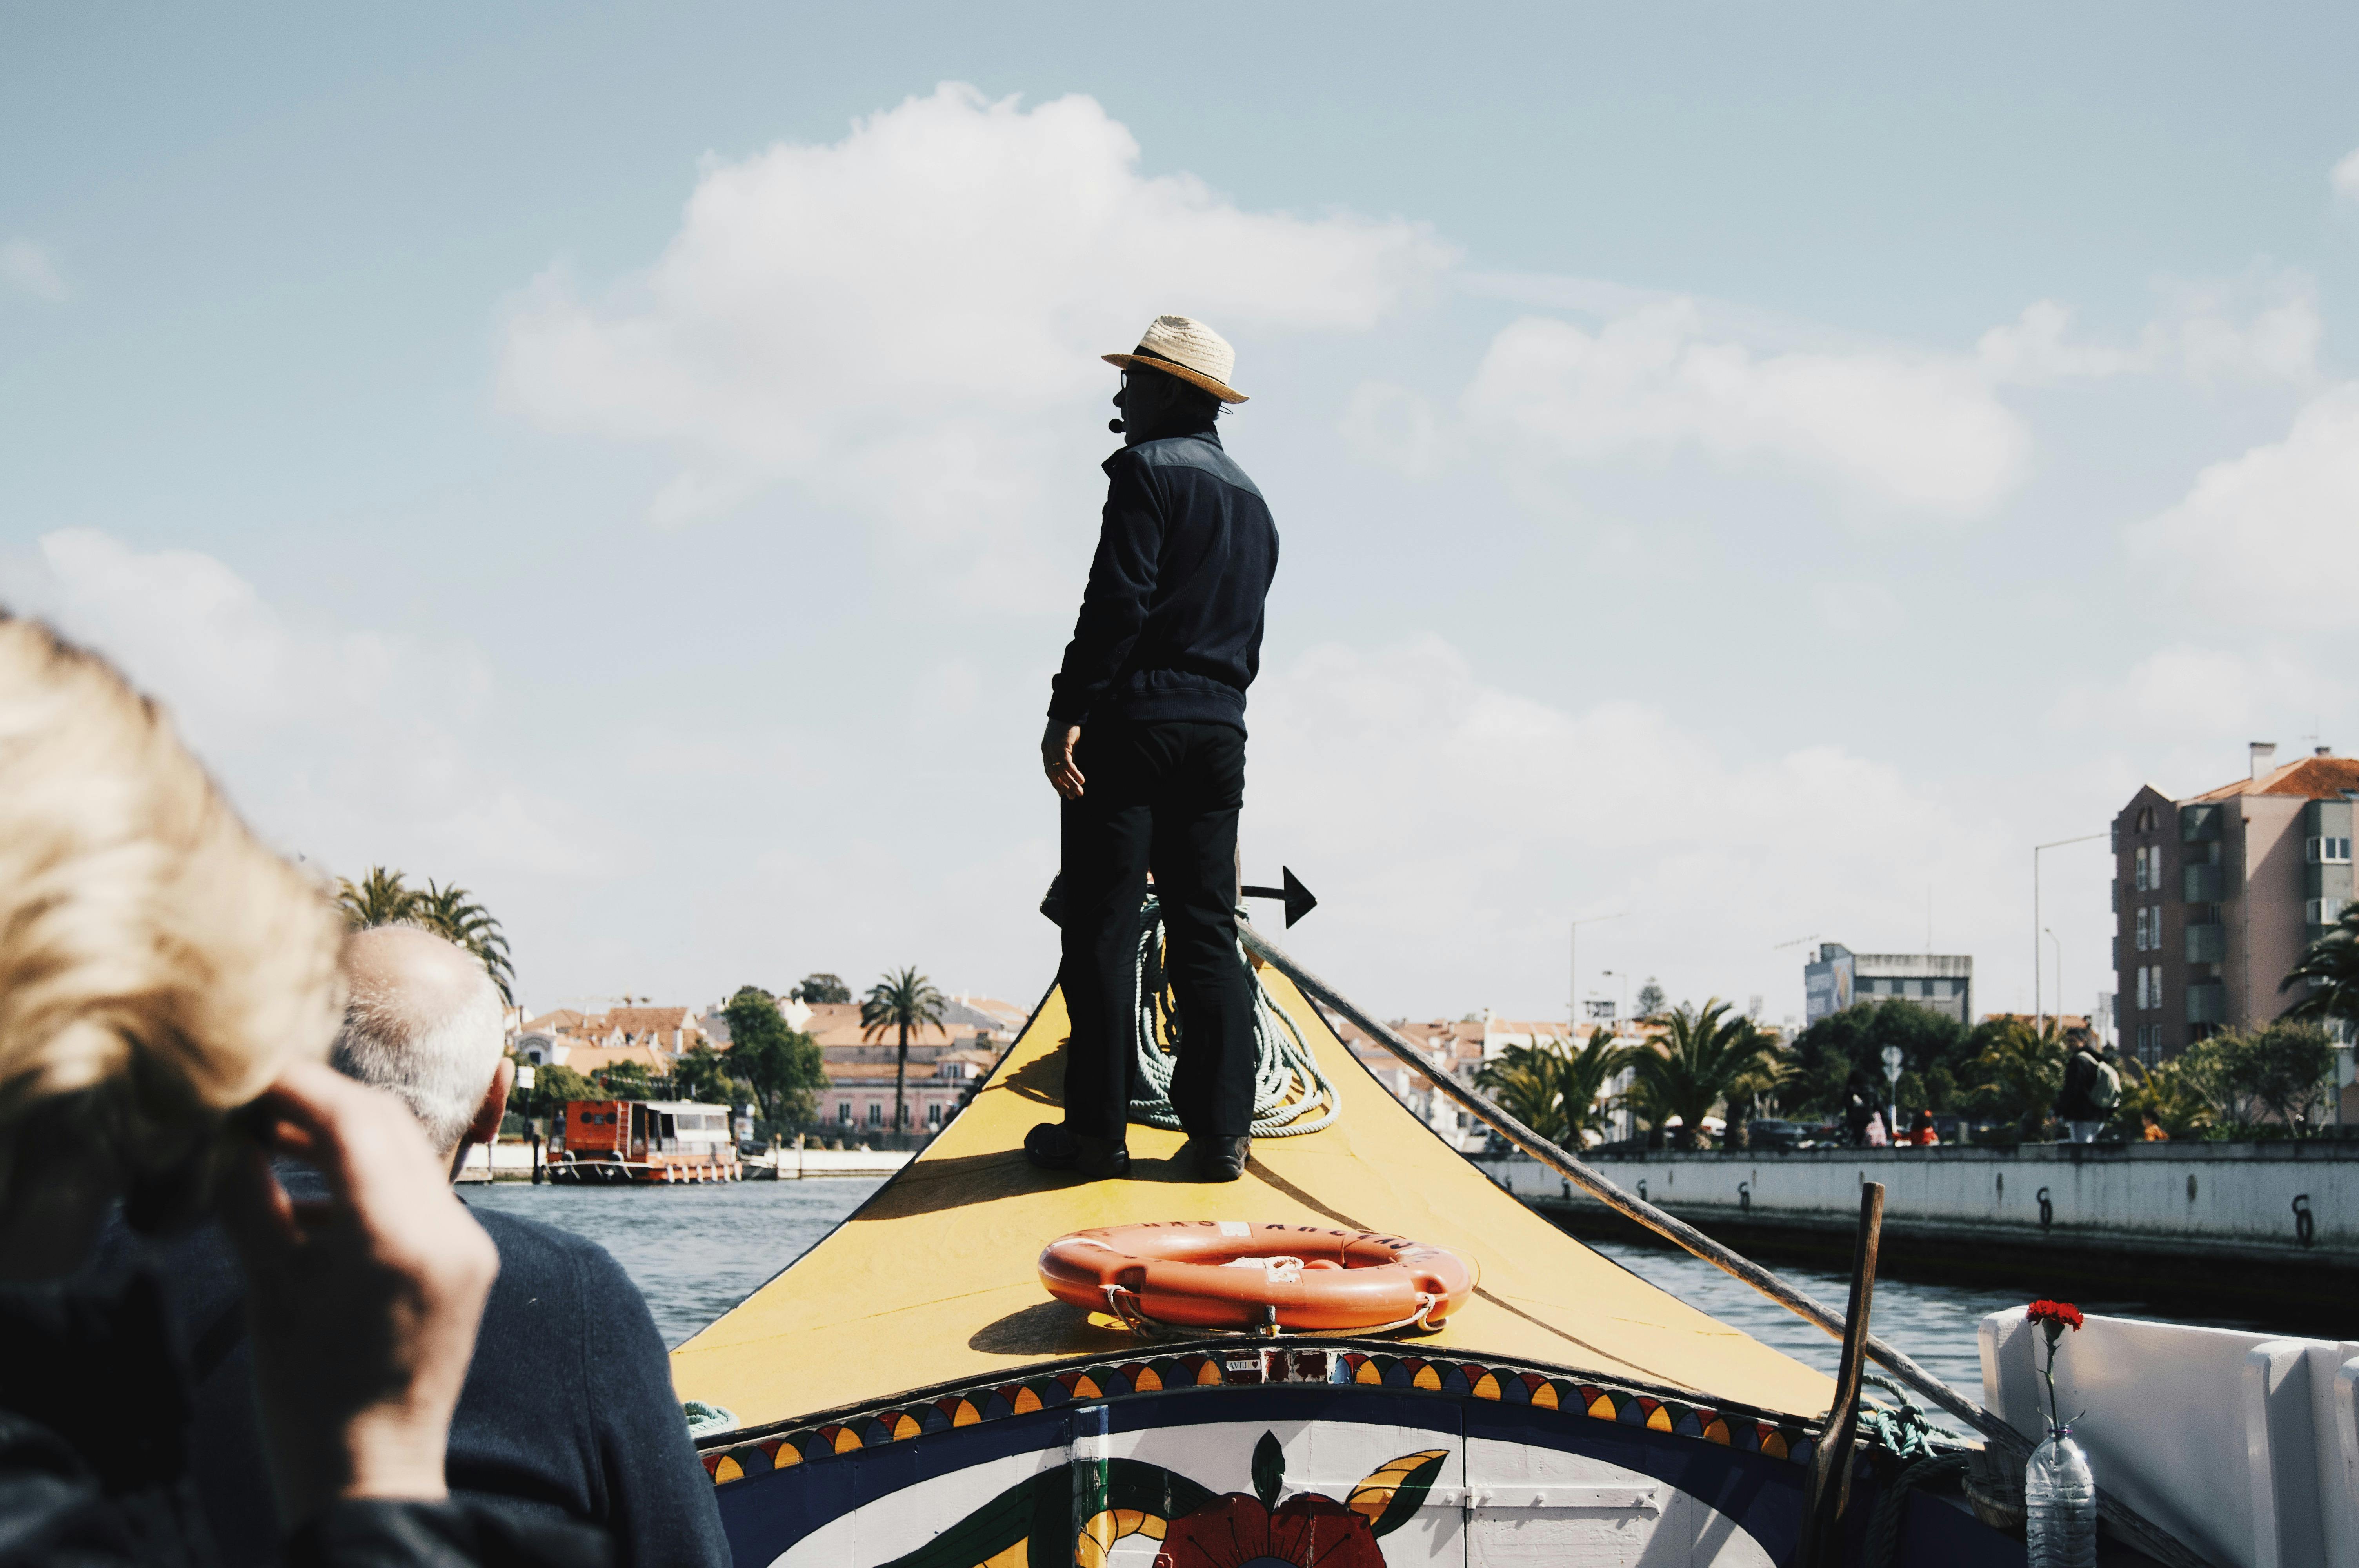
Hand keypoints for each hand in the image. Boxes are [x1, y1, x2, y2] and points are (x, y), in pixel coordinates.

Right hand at [220, 1061, 498, 1519]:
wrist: (373, 1475)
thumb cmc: (308, 1400)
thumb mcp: (267, 1294)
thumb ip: (251, 1203)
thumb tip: (223, 1134)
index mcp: (398, 1242)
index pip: (352, 1121)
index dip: (296, 1086)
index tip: (247, 1073)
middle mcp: (450, 1234)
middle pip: (387, 1124)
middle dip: (319, 1103)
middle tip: (253, 1100)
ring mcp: (469, 1246)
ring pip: (405, 1153)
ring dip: (342, 1138)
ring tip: (269, 1144)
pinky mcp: (470, 1261)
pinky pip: (419, 1193)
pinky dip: (367, 1179)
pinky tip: (311, 1200)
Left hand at [1042, 720, 1084, 799]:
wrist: (1069, 709)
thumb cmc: (1069, 725)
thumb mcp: (1067, 743)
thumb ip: (1067, 755)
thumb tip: (1072, 768)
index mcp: (1046, 750)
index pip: (1049, 772)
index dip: (1056, 784)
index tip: (1063, 794)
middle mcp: (1047, 751)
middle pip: (1054, 774)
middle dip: (1064, 787)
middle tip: (1073, 797)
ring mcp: (1053, 748)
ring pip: (1061, 771)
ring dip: (1071, 783)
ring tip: (1080, 792)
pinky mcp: (1061, 746)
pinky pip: (1067, 764)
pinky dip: (1074, 773)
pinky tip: (1082, 780)